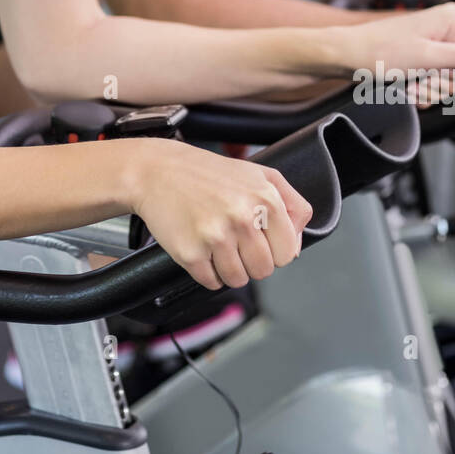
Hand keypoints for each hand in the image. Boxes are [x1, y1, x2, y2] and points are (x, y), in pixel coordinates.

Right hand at [127, 137, 312, 290]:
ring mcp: (215, 237)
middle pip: (264, 270)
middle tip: (233, 238)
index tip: (258, 237)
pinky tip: (200, 246)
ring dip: (228, 268)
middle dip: (250, 259)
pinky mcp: (191, 253)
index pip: (287, 253)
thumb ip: (292, 205)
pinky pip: (211, 283)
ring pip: (238, 280)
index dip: (273, 249)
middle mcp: (242, 217)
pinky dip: (207, 271)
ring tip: (216, 242)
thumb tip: (297, 244)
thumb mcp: (260, 174)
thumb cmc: (209, 173)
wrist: (157, 171)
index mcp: (265, 198)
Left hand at [341, 2, 454, 106]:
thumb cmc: (378, 53)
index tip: (428, 80)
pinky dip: (424, 88)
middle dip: (440, 85)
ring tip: (408, 87)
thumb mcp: (427, 59)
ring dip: (430, 90)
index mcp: (454, 18)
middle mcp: (448, 24)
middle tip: (415, 86)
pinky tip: (408, 89)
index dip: (454, 79)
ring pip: (451, 78)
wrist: (344, 56)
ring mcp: (437, 37)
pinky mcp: (426, 50)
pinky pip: (437, 77)